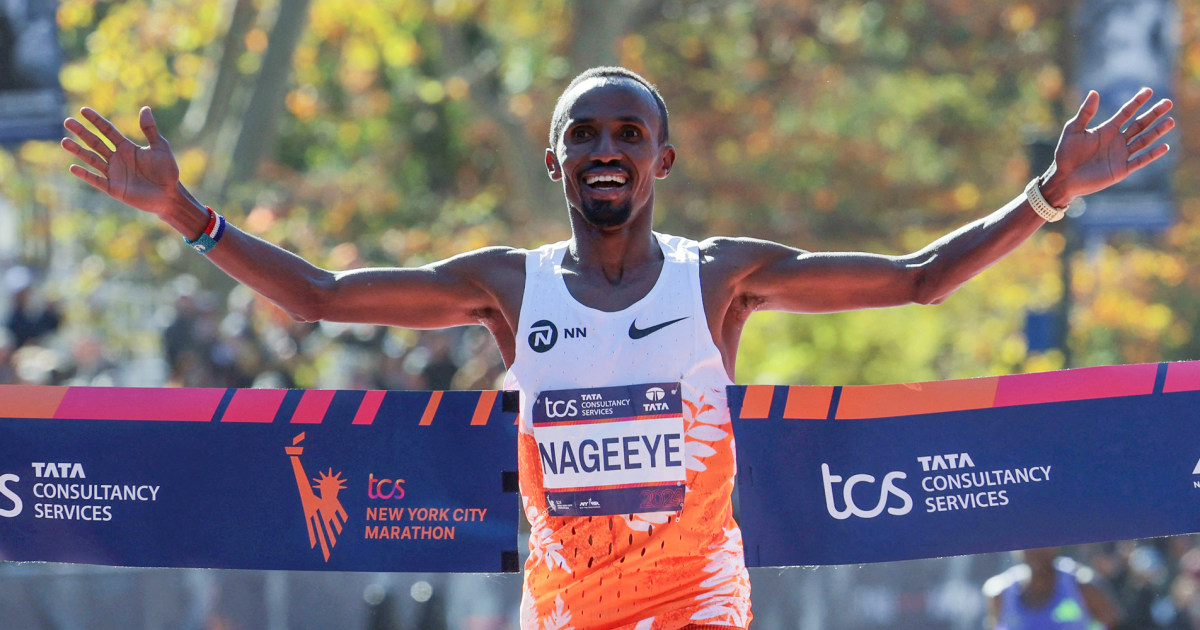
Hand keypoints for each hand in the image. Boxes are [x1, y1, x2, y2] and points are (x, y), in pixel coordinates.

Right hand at [61, 107, 182, 215]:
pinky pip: (96, 180)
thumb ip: (150, 130)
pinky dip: (85, 174)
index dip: (96, 120)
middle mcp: (117, 159)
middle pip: (95, 142)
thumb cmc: (167, 171)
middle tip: (68, 121)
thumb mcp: (160, 147)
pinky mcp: (113, 188)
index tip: (83, 110)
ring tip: (64, 141)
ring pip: (92, 159)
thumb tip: (145, 108)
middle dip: (82, 132)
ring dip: (78, 151)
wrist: (169, 195)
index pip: (107, 131)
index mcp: (126, 148)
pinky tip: (73, 167)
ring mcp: (114, 173)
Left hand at [1045, 88, 1173, 205]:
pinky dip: (1152, 154)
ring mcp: (1120, 155)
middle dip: (1153, 114)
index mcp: (1106, 130)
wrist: (1064, 178)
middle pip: (1139, 124)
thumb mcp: (1073, 130)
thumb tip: (1094, 92)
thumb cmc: (1066, 154)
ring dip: (1157, 131)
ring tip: (1170, 121)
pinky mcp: (1121, 169)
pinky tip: (1164, 146)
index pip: (1126, 113)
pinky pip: (1140, 160)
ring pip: (1143, 140)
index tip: (1149, 91)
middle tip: (1168, 103)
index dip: (1137, 102)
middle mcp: (1117, 141)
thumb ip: (1085, 113)